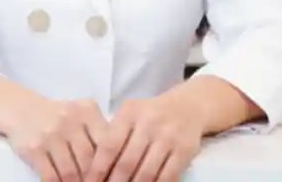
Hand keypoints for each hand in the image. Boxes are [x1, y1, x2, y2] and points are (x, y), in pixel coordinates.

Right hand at [3, 98, 108, 181]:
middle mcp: (69, 119)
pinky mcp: (33, 148)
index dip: (112, 165)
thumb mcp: (81, 115)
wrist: (20, 109)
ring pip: (70, 171)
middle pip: (89, 159)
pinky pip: (50, 175)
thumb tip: (117, 165)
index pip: (107, 142)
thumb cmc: (58, 117)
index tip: (114, 178)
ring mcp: (50, 134)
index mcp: (87, 110)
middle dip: (95, 179)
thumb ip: (99, 133)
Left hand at [85, 94, 202, 181]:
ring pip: (147, 172)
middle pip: (127, 162)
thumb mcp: (130, 115)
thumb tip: (94, 168)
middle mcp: (148, 123)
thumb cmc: (150, 115)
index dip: (98, 168)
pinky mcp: (185, 150)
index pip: (109, 145)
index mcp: (129, 113)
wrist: (187, 107)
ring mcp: (168, 137)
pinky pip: (168, 176)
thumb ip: (114, 135)